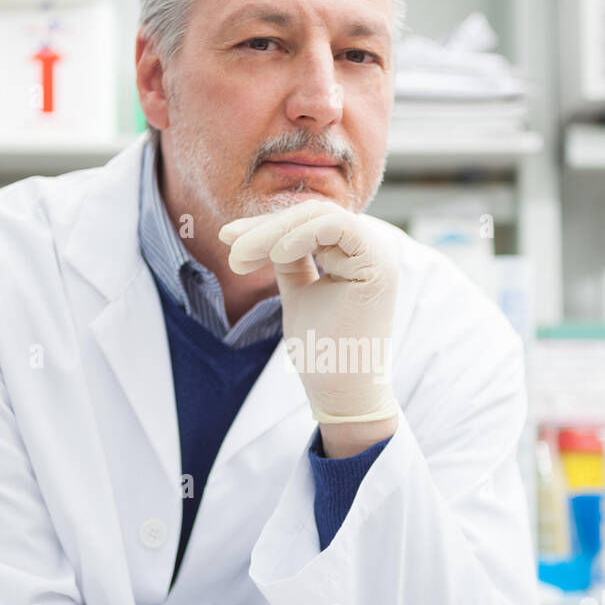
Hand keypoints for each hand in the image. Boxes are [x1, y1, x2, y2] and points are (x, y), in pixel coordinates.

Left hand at [219, 200, 398, 424]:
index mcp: (354, 252)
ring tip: (240, 258)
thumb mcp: (299, 292)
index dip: (265, 225)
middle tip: (229, 248)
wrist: (342, 391)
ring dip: (272, 231)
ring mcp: (377, 251)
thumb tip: (259, 229)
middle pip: (309, 214)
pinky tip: (275, 253)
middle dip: (263, 227)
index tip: (227, 239)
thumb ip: (289, 259)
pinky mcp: (376, 261)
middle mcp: (370, 246)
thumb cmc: (323, 350)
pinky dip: (300, 234)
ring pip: (318, 215)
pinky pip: (335, 226)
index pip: (306, 221)